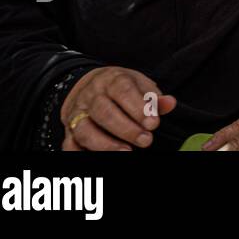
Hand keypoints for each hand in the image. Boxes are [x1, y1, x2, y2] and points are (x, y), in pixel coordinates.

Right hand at [60, 66, 176, 150]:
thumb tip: (170, 104)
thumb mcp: (139, 85)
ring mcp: (77, 114)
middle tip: (146, 140)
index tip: (153, 124)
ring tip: (127, 152)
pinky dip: (80, 154)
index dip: (138, 108)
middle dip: (126, 129)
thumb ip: (154, 97)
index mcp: (111, 80)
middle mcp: (90, 96)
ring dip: (106, 144)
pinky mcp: (68, 131)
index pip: (123, 91)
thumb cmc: (122, 88)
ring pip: (85, 130)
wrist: (90, 86)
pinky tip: (98, 159)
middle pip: (104, 112)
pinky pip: (69, 145)